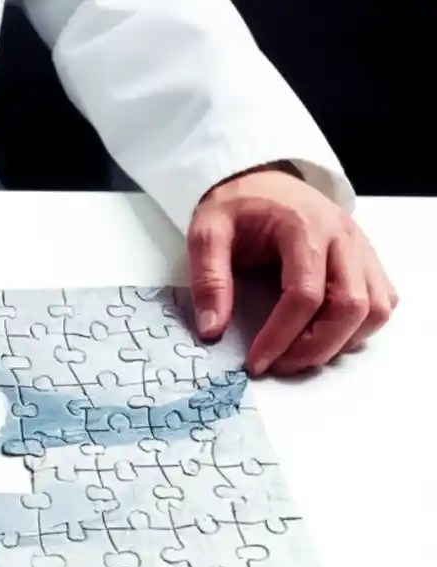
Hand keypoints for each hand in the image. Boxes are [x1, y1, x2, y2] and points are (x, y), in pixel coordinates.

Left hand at [187, 166, 397, 375]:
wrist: (262, 177)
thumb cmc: (236, 206)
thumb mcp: (207, 233)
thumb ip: (208, 279)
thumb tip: (212, 331)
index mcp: (303, 227)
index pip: (305, 295)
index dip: (281, 336)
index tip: (256, 362)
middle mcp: (343, 237)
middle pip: (350, 307)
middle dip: (315, 348)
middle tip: (279, 366)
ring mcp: (360, 248)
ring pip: (375, 308)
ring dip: (342, 342)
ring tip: (300, 355)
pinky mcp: (366, 259)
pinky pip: (382, 300)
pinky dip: (360, 327)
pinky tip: (325, 335)